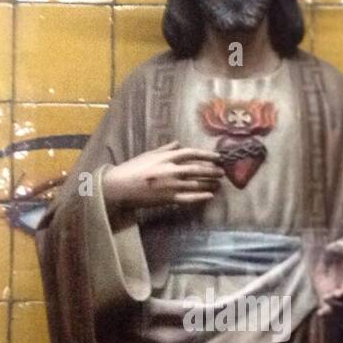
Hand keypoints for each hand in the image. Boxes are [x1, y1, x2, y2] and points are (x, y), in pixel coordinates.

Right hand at [101, 141, 223, 210]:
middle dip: (212, 171)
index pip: (192, 154)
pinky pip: (189, 198)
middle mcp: (172, 170)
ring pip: (196, 184)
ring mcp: (171, 185)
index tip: (218, 158)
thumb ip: (166, 149)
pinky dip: (201, 197)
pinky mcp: (168, 199)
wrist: (120, 187)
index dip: (207, 155)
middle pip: (198, 169)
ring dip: (209, 183)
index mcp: (167, 157)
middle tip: (222, 172)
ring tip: (218, 184)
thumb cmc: (132, 169)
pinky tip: (210, 196)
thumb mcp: (149, 154)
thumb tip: (178, 143)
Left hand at [313, 241, 342, 317]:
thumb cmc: (333, 254)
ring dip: (335, 303)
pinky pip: (329, 309)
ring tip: (327, 298)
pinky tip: (321, 313)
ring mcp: (339, 295)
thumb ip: (339, 249)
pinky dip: (325, 312)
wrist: (325, 265)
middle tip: (338, 294)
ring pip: (340, 303)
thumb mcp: (334, 249)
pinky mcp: (328, 301)